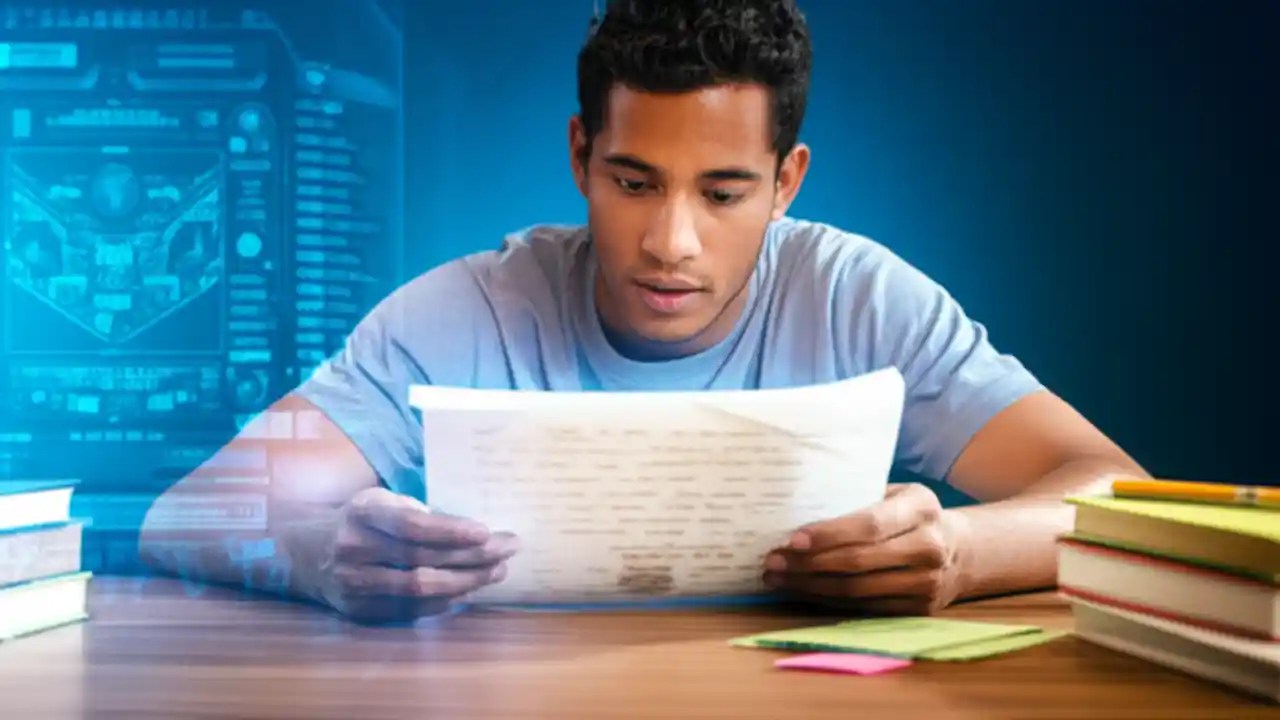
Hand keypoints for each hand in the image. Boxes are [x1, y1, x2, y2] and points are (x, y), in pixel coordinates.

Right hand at [313, 487, 517, 622]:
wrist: (308, 553)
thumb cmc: (361, 520)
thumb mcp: (382, 500)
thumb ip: (419, 512)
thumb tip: (475, 532)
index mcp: (363, 513)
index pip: (411, 526)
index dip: (451, 530)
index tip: (486, 532)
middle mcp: (354, 549)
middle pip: (422, 561)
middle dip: (472, 558)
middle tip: (508, 550)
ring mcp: (355, 584)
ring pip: (420, 590)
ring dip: (466, 582)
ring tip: (497, 571)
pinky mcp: (361, 611)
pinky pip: (412, 609)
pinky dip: (446, 600)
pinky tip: (470, 589)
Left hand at [762, 483, 969, 615]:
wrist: (960, 550)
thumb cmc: (911, 514)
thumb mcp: (896, 493)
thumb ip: (858, 496)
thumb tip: (795, 503)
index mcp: (921, 507)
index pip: (869, 524)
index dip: (829, 534)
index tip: (792, 539)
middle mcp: (930, 546)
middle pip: (859, 562)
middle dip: (808, 563)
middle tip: (772, 561)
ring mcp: (928, 582)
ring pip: (858, 590)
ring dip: (811, 586)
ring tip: (778, 578)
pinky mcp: (919, 609)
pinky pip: (864, 608)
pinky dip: (829, 600)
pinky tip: (803, 591)